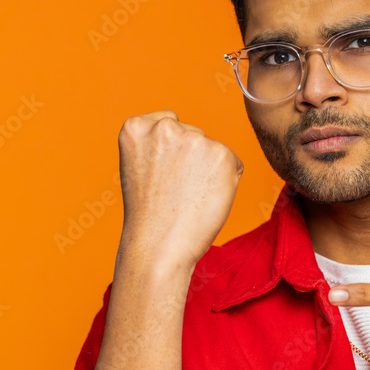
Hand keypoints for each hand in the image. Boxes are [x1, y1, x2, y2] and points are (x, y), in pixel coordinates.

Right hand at [116, 109, 242, 271]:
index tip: (160, 176)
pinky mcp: (221, 154)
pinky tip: (205, 200)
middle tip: (175, 191)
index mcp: (136, 127)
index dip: (170, 153)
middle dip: (190, 159)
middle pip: (192, 134)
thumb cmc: (148, 214)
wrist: (158, 246)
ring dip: (208, 170)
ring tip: (189, 197)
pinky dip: (226, 182)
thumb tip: (189, 135)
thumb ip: (156, 143)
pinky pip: (233, 164)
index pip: (168, 123)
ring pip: (212, 150)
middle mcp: (164, 127)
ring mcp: (194, 139)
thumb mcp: (137, 166)